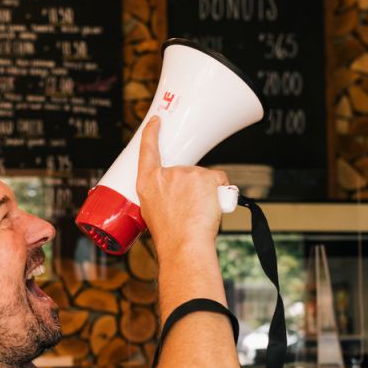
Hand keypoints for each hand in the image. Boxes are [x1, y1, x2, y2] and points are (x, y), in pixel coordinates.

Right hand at [134, 116, 228, 252]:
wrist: (183, 244)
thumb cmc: (170, 236)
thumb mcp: (152, 213)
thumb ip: (161, 196)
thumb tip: (174, 195)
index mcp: (147, 183)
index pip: (148, 151)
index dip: (152, 134)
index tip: (157, 122)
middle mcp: (165, 175)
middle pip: (183, 172)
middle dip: (190, 187)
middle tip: (188, 209)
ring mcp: (186, 174)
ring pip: (202, 178)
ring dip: (204, 191)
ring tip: (197, 213)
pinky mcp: (205, 176)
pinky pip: (218, 179)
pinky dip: (220, 190)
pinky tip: (212, 205)